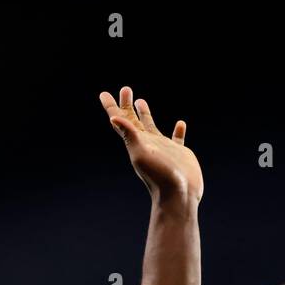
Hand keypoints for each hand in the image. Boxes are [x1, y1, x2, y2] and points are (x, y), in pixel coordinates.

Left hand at [99, 87, 202, 204]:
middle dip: (127, 104)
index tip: (104, 93)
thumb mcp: (141, 153)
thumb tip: (113, 117)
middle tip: (125, 88)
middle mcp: (147, 143)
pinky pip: (176, 138)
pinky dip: (177, 131)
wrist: (178, 196)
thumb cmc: (159, 176)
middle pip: (133, 119)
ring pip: (151, 126)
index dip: (112, 106)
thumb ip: (129, 135)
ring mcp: (163, 148)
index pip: (120, 120)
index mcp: (136, 142)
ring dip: (145, 114)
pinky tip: (180, 124)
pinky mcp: (179, 153)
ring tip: (140, 101)